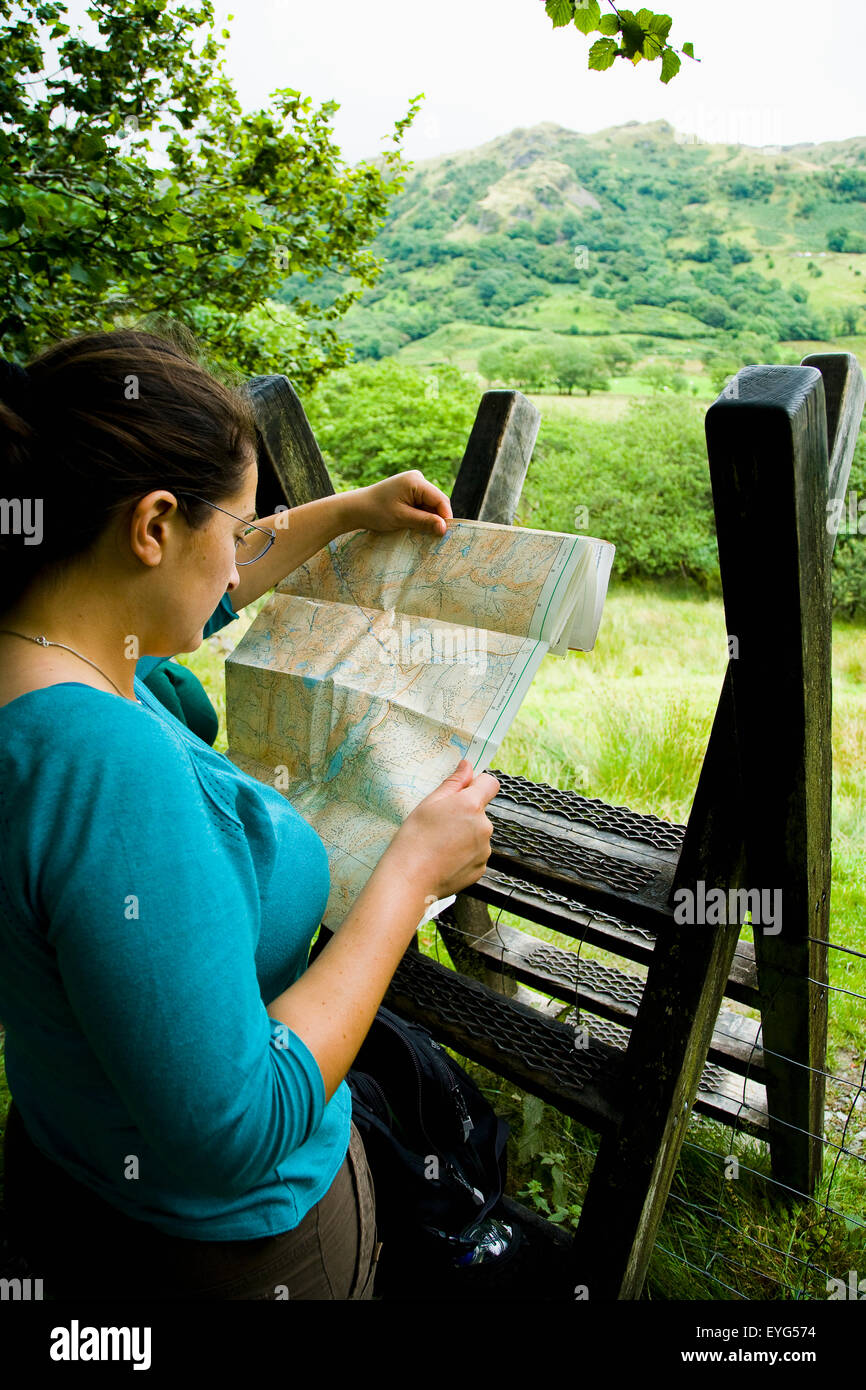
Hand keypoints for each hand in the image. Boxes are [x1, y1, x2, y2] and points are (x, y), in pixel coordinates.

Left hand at [347, 470, 452, 538]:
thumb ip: (425, 521)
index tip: (445, 534)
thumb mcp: (402, 518)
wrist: (356, 508)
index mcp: (416, 481)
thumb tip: (444, 528)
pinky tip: (413, 524)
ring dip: (427, 518)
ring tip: (418, 530)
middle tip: (433, 537)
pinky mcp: (409, 491)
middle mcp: (417, 479)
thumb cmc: (376, 512)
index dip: (445, 517)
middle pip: (436, 502)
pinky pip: (422, 504)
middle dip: (436, 518)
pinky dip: (420, 515)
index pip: (440, 500)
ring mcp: (413, 484)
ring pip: (430, 505)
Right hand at [382, 759, 499, 903]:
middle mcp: (484, 826)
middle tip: (439, 824)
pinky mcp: (480, 868)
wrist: (410, 879)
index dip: (477, 784)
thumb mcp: (429, 803)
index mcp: (471, 805)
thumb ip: (453, 783)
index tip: (463, 790)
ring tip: (439, 844)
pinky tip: (444, 859)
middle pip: (481, 811)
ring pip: (477, 834)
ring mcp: (484, 850)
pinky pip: (475, 854)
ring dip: (464, 835)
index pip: (490, 783)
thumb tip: (467, 766)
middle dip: (465, 813)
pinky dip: (463, 855)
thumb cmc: (414, 838)